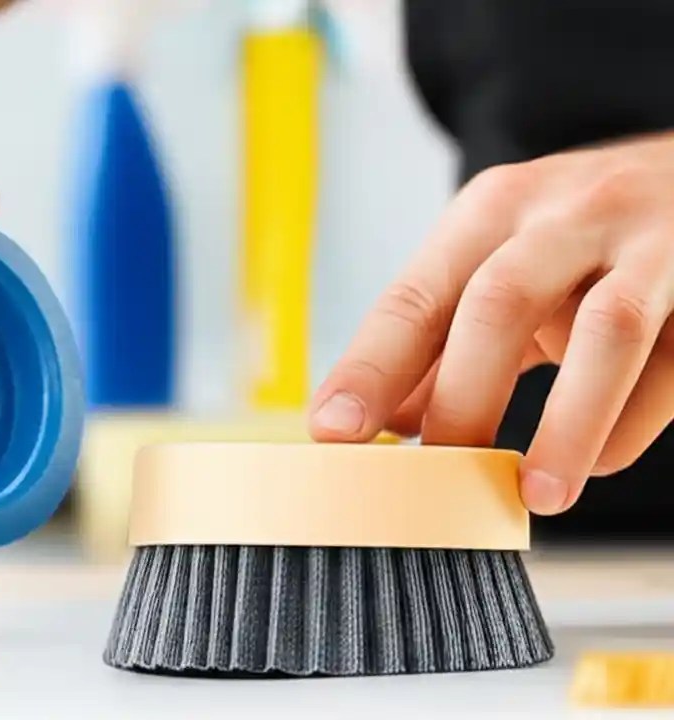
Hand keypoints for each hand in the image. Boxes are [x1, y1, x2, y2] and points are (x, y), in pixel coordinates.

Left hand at [308, 133, 673, 515]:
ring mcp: (652, 239)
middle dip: (463, 399)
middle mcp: (566, 213)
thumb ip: (448, 339)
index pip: (415, 296)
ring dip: (566, 423)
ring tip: (534, 494)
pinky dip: (629, 423)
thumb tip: (383, 424)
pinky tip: (596, 463)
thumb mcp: (510, 261)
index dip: (370, 368)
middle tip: (438, 478)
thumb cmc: (595, 231)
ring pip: (608, 332)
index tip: (332, 432)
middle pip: (498, 304)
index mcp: (492, 212)